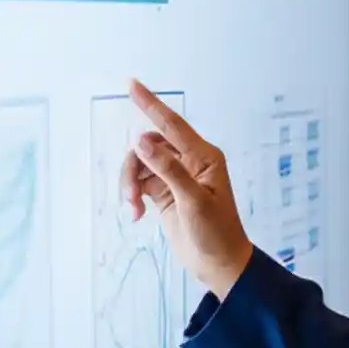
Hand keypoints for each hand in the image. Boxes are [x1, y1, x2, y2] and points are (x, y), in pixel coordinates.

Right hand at [120, 79, 253, 299]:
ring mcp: (176, 176)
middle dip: (133, 165)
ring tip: (132, 208)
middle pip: (148, 146)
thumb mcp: (193, 202)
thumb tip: (142, 141)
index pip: (173, 125)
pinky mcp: (165, 192)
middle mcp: (191, 161)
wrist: (219, 263)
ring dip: (129, 183)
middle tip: (131, 194)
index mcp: (205, 157)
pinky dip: (132, 194)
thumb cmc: (216, 233)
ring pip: (140, 164)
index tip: (132, 85)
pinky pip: (139, 181)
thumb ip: (167, 170)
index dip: (151, 104)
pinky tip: (134, 214)